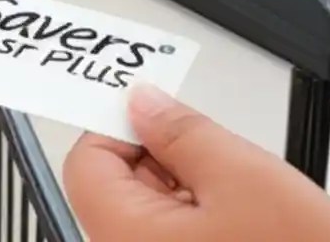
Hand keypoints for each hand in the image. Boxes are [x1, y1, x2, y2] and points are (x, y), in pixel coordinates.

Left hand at [63, 85, 329, 241]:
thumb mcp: (242, 174)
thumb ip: (182, 130)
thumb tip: (143, 102)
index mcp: (126, 237)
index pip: (87, 162)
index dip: (121, 124)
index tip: (160, 108)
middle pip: (114, 187)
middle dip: (160, 156)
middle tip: (214, 153)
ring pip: (147, 211)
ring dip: (185, 187)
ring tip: (240, 195)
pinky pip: (170, 237)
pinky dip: (198, 216)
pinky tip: (243, 219)